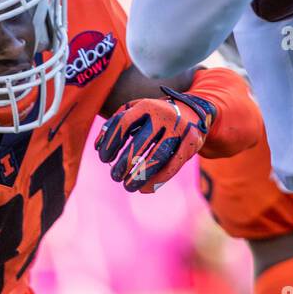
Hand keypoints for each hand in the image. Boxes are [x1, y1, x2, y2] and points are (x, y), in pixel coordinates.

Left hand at [94, 88, 213, 193]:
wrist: (194, 111)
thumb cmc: (155, 115)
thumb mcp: (136, 110)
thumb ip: (115, 123)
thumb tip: (97, 147)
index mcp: (147, 105)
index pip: (123, 124)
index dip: (111, 143)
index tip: (104, 158)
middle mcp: (165, 115)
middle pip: (140, 143)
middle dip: (124, 164)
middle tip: (115, 176)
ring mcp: (180, 129)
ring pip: (159, 156)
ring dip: (141, 176)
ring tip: (128, 186)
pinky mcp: (192, 143)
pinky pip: (173, 165)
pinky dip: (158, 180)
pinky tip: (145, 188)